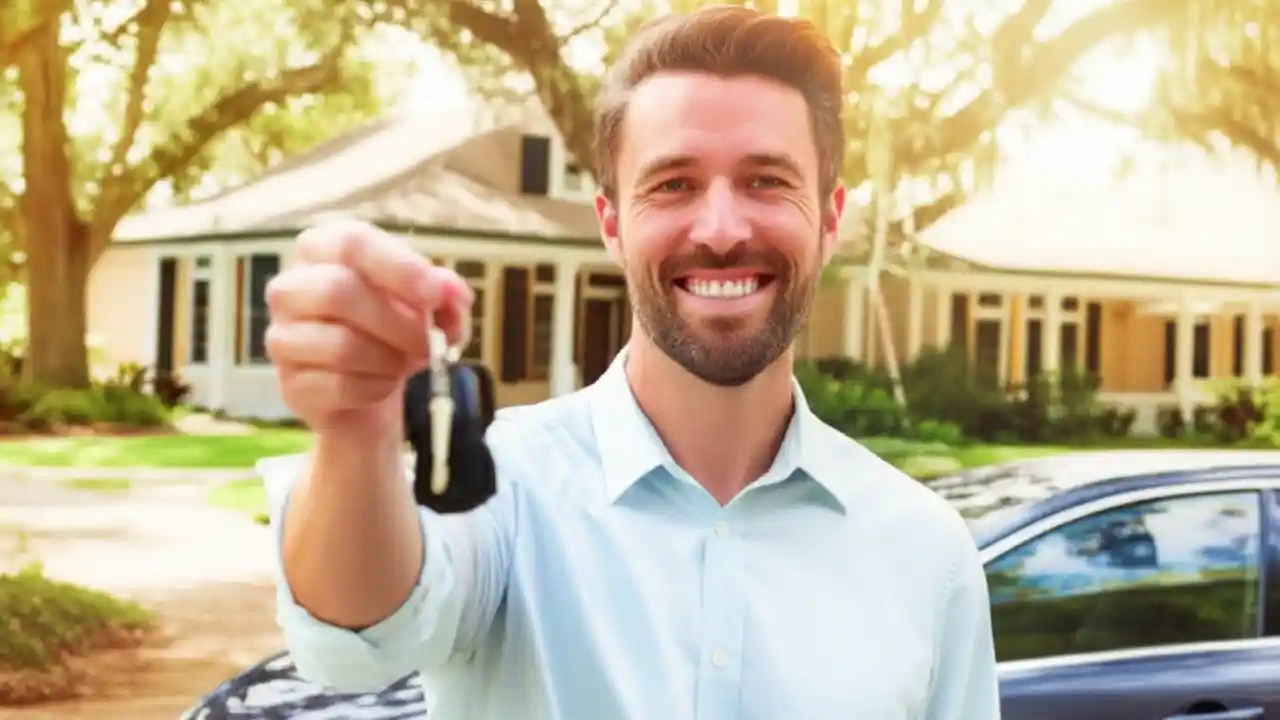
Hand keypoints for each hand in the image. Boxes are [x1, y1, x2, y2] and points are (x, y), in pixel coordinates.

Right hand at [264, 220, 472, 438]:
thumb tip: (450, 293)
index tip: (434, 295)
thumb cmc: (396, 332)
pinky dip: (376, 388)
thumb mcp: (431, 308)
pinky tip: (383, 384)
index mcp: (324, 252)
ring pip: (339, 345)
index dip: (397, 266)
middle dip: (396, 322)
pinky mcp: (290, 386)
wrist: (373, 391)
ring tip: (404, 363)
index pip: (349, 242)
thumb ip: (445, 295)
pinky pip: (338, 386)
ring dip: (390, 360)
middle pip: (335, 291)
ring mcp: (283, 339)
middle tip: (428, 343)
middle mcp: (292, 289)